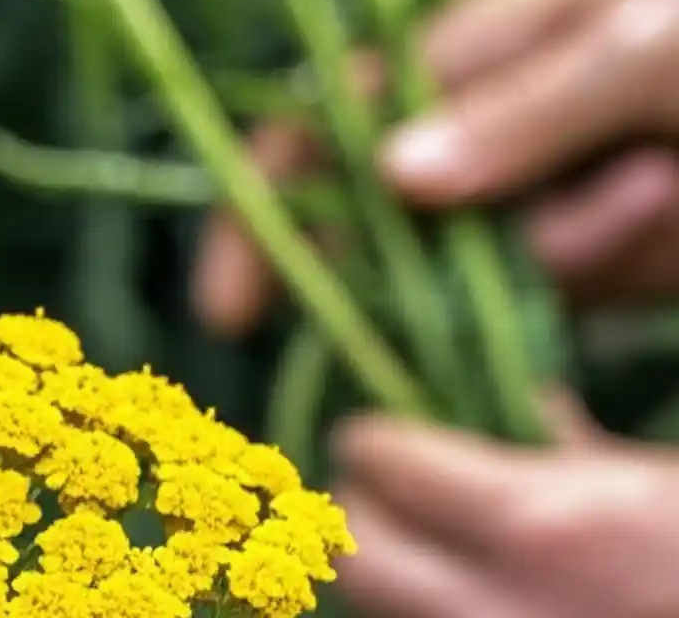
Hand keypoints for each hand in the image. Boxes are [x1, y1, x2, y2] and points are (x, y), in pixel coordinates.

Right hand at [195, 0, 678, 335]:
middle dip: (451, 263)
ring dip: (578, 255)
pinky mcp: (599, 249)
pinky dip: (618, 267)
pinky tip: (674, 202)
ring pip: (488, 279)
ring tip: (667, 177)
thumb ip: (521, 109)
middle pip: (393, 236)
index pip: (312, 144)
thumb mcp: (638, 39)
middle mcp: (477, 138)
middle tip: (591, 209)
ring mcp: (537, 196)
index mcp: (454, 64)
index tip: (235, 313)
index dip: (259, 222)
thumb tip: (394, 178)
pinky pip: (569, 294)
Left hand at [333, 401, 678, 617]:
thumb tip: (526, 406)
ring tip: (410, 542)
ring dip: (381, 573)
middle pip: (355, 557)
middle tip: (376, 489)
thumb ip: (577, 448)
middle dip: (354, 514)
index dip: (373, 440)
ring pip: (380, 614)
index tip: (378, 432)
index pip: (387, 464)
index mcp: (542, 523)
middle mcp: (496, 608)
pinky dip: (418, 615)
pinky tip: (449, 592)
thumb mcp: (662, 482)